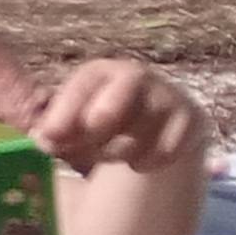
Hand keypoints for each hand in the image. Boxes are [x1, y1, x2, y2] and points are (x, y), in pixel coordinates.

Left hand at [19, 58, 204, 175]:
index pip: (83, 86)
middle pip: (115, 103)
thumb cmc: (100, 123)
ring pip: (138, 133)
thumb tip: (43, 138)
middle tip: (75, 156)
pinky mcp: (193, 121)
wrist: (155, 125)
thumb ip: (53, 128)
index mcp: (100, 72)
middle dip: (93, 132)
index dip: (64, 113)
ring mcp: (168, 97)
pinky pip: (166, 151)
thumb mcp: (72, 120)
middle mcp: (137, 77)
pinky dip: (145, 162)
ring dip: (115, 154)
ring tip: (104, 157)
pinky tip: (135, 162)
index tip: (48, 137)